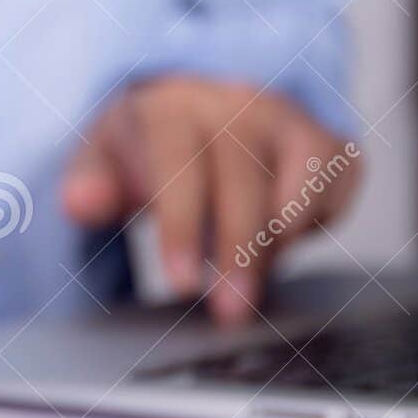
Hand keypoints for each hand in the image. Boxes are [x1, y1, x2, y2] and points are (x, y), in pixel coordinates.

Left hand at [61, 77, 360, 325]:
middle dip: (239, 252)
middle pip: (245, 178)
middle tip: (229, 312)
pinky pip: (337, 187)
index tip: (182, 282)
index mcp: (174, 110)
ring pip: (304, 180)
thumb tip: (80, 202)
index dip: (182, 225)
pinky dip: (314, 225)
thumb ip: (88, 184)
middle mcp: (237, 105)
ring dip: (279, 241)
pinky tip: (276, 247)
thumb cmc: (148, 148)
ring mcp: (289, 121)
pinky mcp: (328, 144)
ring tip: (247, 283)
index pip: (179, 163)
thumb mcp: (104, 162)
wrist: (194, 110)